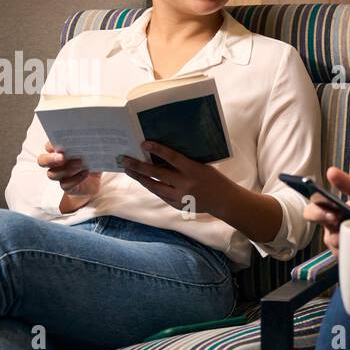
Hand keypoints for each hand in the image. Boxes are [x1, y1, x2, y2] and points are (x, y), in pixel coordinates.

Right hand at [38, 140, 100, 196]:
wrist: (92, 182)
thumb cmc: (90, 163)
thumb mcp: (92, 153)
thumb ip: (89, 146)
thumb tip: (94, 138)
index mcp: (58, 152)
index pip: (48, 146)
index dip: (51, 145)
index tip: (60, 142)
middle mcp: (55, 164)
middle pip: (42, 161)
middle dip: (50, 158)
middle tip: (62, 156)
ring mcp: (59, 176)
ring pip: (52, 174)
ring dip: (65, 168)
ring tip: (79, 163)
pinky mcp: (66, 186)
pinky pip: (65, 184)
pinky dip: (75, 179)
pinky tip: (85, 173)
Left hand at [120, 140, 235, 214]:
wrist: (224, 201)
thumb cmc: (213, 179)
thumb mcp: (201, 167)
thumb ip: (184, 163)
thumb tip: (161, 156)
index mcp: (193, 170)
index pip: (172, 158)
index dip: (157, 150)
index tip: (144, 143)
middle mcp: (185, 184)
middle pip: (157, 174)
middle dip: (138, 166)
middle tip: (125, 160)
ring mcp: (180, 197)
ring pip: (154, 187)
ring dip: (140, 178)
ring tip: (129, 171)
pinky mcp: (178, 205)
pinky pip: (161, 195)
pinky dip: (152, 187)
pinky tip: (144, 181)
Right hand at [307, 165, 349, 255]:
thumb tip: (331, 171)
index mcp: (336, 208)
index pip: (315, 207)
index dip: (317, 211)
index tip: (331, 213)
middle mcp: (334, 226)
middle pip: (317, 227)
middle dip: (324, 224)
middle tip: (338, 222)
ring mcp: (341, 243)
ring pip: (332, 245)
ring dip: (343, 241)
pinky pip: (345, 258)